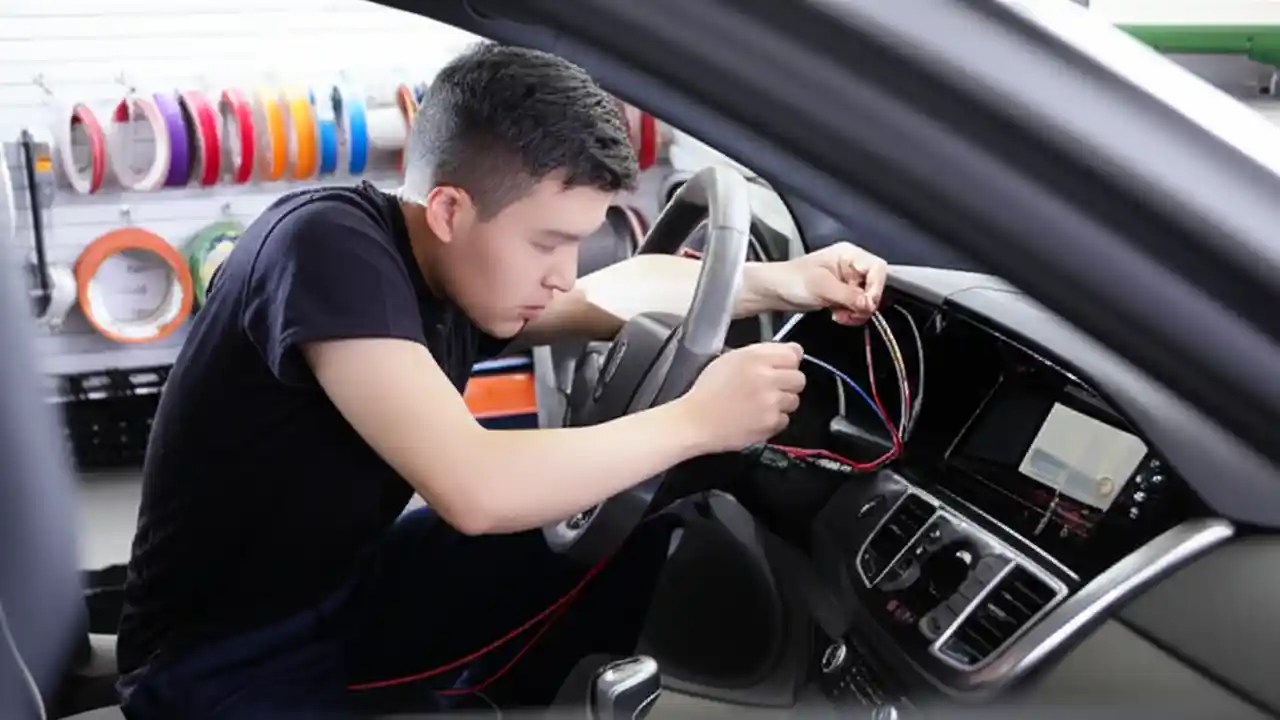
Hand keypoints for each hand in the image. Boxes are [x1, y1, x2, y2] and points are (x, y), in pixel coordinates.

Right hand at [680, 342, 806, 452]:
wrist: (694, 421)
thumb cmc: (708, 391)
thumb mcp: (730, 359)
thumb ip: (760, 354)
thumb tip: (790, 354)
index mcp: (755, 357)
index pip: (794, 353)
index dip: (788, 362)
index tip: (781, 368)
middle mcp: (766, 377)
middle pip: (799, 378)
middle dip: (787, 383)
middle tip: (770, 388)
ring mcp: (770, 401)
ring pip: (794, 400)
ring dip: (781, 403)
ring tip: (759, 405)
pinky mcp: (770, 423)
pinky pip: (784, 420)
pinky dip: (773, 420)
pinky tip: (755, 418)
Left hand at [758, 241, 888, 324]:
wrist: (774, 291)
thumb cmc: (791, 279)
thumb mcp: (821, 286)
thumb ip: (848, 295)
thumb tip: (869, 304)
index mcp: (848, 254)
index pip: (877, 268)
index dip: (875, 287)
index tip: (866, 303)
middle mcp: (851, 266)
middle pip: (874, 286)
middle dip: (864, 303)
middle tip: (850, 312)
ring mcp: (847, 281)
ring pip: (867, 299)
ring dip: (857, 312)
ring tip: (840, 315)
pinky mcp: (842, 295)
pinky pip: (856, 307)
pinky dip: (850, 315)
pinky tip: (837, 316)